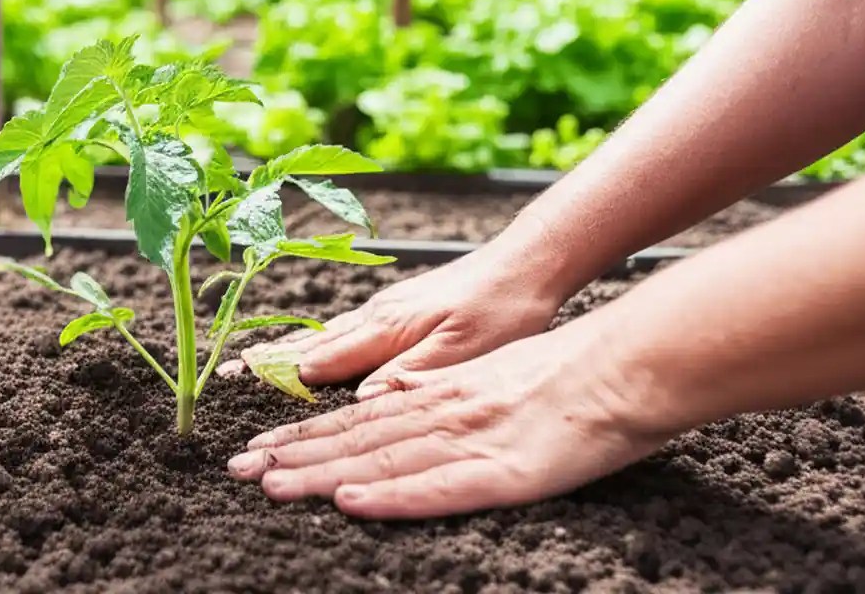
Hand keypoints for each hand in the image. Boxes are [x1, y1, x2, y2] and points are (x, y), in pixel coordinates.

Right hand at [218, 242, 564, 398]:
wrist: (529, 262)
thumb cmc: (503, 307)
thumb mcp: (464, 350)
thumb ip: (410, 374)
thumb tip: (358, 402)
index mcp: (386, 329)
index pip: (318, 358)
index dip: (275, 375)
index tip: (233, 384)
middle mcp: (377, 316)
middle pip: (310, 343)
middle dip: (265, 361)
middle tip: (222, 373)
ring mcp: (386, 308)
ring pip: (325, 334)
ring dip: (286, 350)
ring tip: (251, 362)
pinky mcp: (401, 306)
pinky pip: (345, 328)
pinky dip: (317, 341)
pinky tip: (314, 348)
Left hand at [226, 327, 672, 518]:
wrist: (628, 363)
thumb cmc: (569, 372)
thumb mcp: (491, 376)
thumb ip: (443, 393)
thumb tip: (395, 399)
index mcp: (441, 394)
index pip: (358, 418)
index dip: (305, 434)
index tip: (260, 448)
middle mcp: (442, 412)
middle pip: (354, 437)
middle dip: (291, 455)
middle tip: (237, 470)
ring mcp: (469, 438)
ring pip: (380, 458)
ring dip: (320, 473)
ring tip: (269, 485)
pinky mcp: (503, 468)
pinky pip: (438, 485)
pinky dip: (391, 495)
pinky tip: (349, 502)